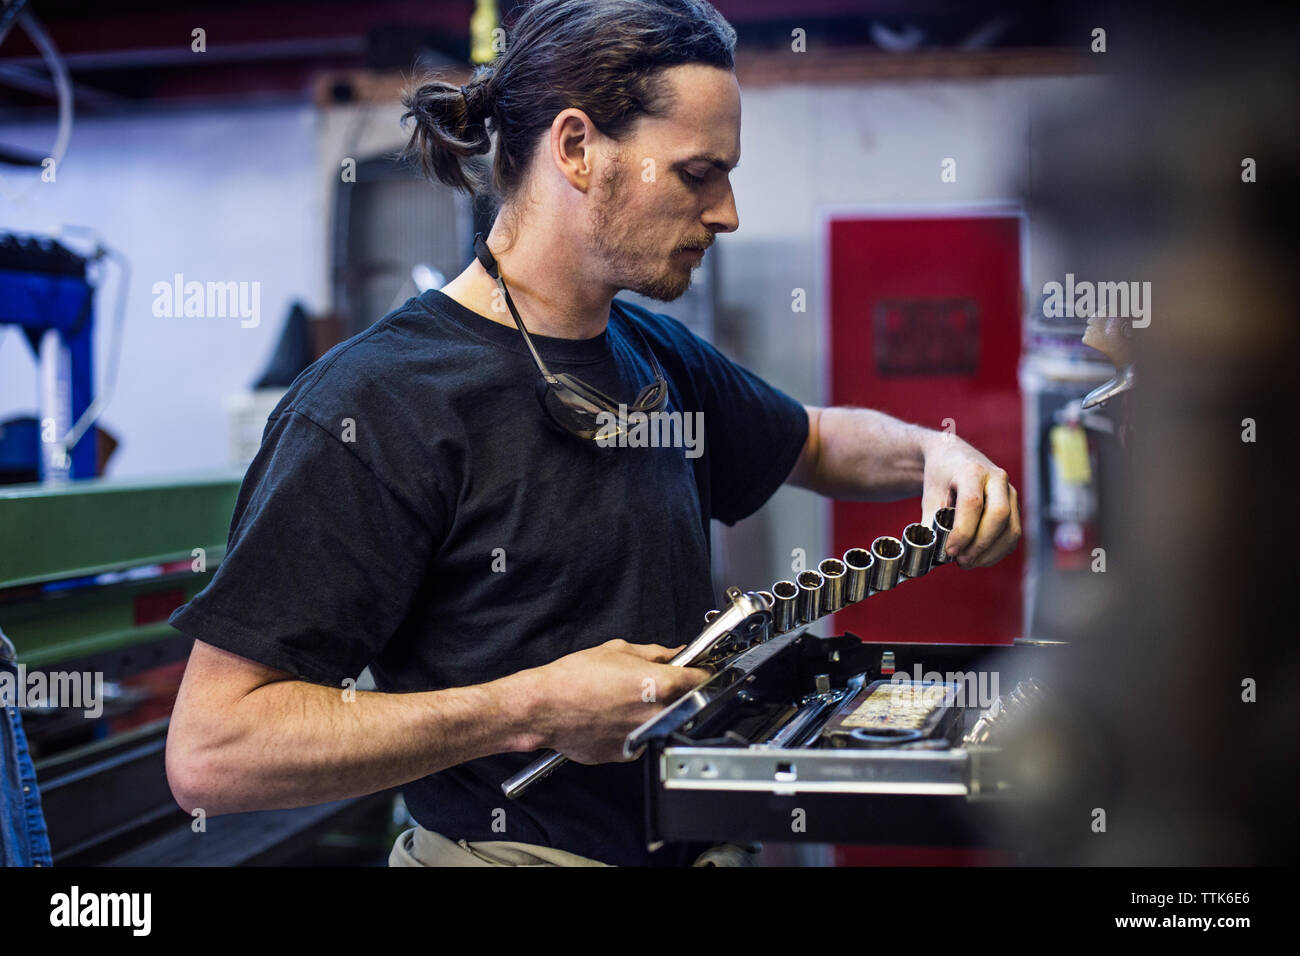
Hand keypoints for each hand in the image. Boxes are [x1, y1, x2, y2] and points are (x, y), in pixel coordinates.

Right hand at [523, 639, 710, 764]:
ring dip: (652, 711)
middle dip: (675, 692)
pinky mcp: (627, 754)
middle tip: (654, 682)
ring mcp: (643, 737)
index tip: (699, 671)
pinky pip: (641, 738)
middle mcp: (656, 714)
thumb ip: (653, 653)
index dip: (701, 672)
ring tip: (624, 699)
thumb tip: (672, 655)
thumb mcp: (617, 651)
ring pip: (661, 722)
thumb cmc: (574, 678)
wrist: (545, 708)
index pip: (699, 679)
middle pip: (683, 703)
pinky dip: (633, 727)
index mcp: (659, 685)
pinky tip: (612, 715)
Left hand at [920, 433, 1020, 568]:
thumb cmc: (941, 476)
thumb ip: (930, 523)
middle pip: (999, 515)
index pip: (973, 503)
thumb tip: (930, 553)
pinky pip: (1013, 533)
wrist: (953, 457)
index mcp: (972, 471)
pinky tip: (980, 558)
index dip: (963, 532)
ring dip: (991, 552)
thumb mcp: (930, 494)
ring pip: (1011, 528)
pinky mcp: (1014, 505)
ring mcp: (1009, 492)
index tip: (950, 551)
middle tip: (961, 561)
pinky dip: (998, 551)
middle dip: (980, 544)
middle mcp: (996, 479)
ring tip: (968, 563)